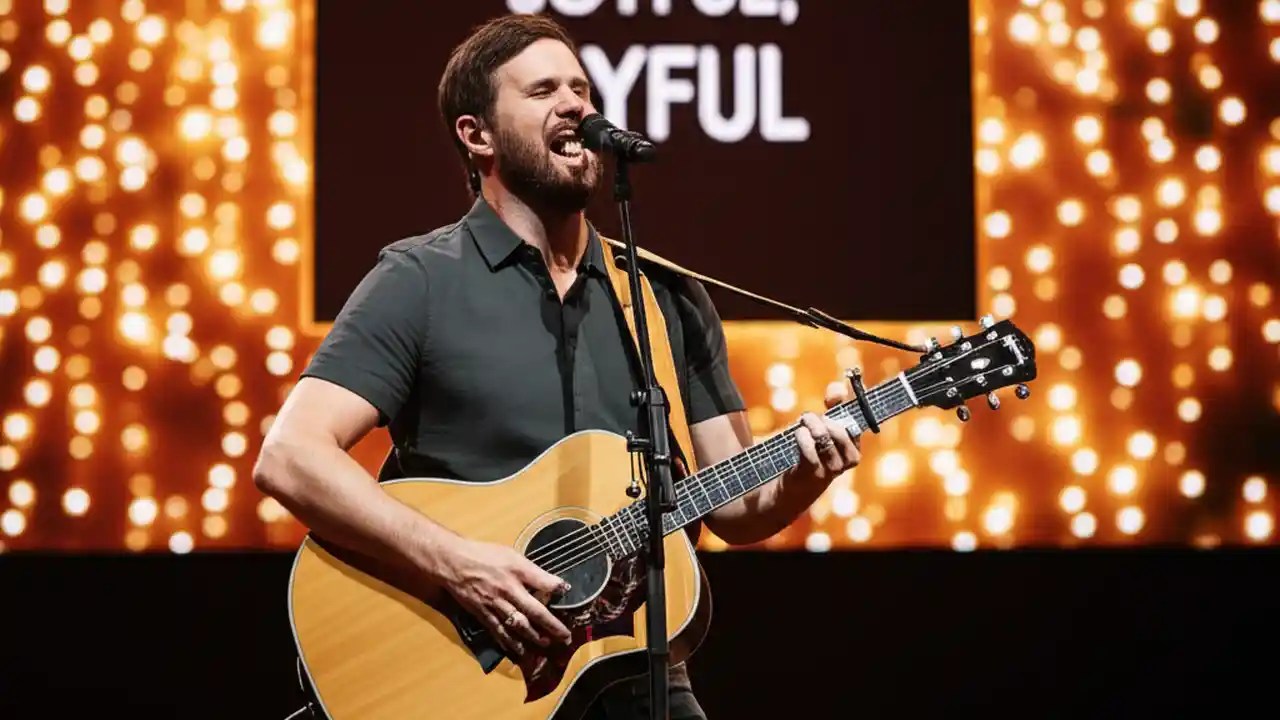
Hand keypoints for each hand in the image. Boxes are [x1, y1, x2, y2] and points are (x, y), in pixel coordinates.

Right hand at [438, 538, 572, 656]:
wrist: (454, 562)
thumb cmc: (484, 554)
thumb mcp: (510, 554)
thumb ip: (528, 569)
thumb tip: (548, 582)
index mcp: (517, 570)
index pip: (543, 581)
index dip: (557, 588)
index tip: (567, 592)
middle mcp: (508, 588)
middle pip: (535, 610)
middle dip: (552, 625)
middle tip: (565, 636)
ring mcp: (495, 603)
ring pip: (518, 624)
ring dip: (534, 636)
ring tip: (546, 644)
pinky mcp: (483, 613)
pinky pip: (498, 630)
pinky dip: (509, 641)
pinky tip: (519, 649)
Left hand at [793, 382, 861, 484]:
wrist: (792, 487)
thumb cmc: (809, 452)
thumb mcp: (821, 426)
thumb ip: (833, 404)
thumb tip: (838, 390)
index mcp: (855, 444)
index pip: (861, 419)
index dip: (852, 402)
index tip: (833, 395)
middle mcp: (850, 458)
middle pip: (841, 429)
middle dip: (821, 419)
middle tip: (807, 418)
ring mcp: (834, 468)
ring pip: (824, 437)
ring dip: (809, 426)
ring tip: (801, 426)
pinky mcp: (815, 475)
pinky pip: (810, 450)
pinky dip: (802, 437)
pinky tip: (798, 434)